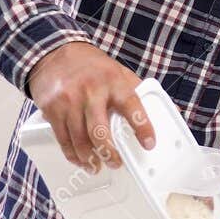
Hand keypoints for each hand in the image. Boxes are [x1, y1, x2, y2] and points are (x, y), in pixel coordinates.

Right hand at [26, 41, 152, 172]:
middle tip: (116, 163)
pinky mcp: (52, 108)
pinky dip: (72, 154)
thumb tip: (167, 111)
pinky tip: (80, 160)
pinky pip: (63, 138)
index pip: (132, 106)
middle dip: (109, 153)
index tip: (149, 144)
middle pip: (99, 131)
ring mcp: (69, 100)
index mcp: (114, 82)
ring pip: (79, 139)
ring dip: (90, 158)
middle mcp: (91, 92)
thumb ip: (137, 92)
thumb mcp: (119, 72)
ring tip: (97, 166)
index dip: (142, 127)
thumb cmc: (93, 67)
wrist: (55, 52)